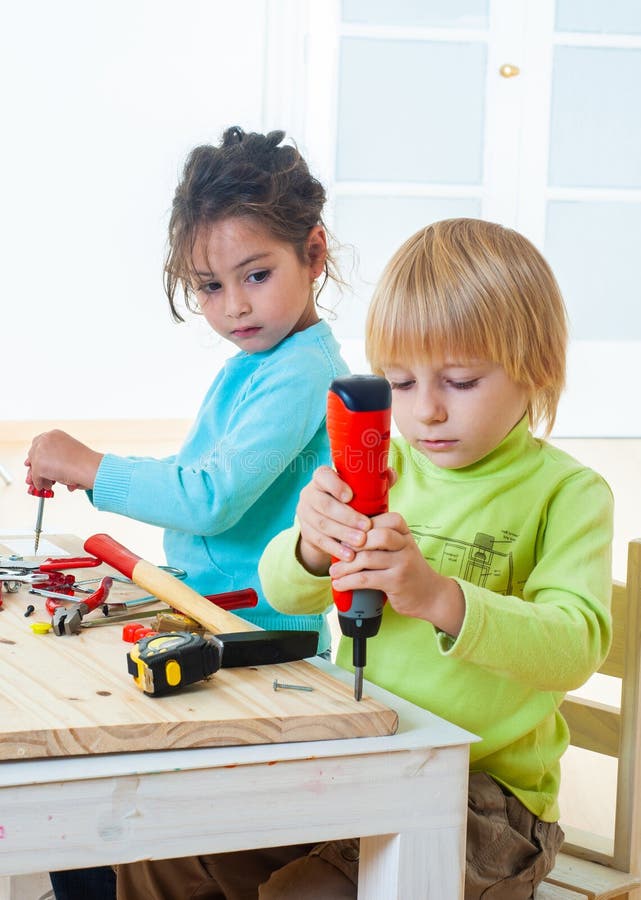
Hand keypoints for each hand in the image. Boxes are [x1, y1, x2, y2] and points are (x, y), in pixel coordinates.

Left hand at [25, 430, 103, 491]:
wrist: (90, 467)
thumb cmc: (86, 463)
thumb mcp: (69, 455)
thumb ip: (56, 460)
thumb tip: (45, 472)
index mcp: (55, 434)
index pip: (39, 442)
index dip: (38, 454)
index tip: (35, 463)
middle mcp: (46, 439)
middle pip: (32, 453)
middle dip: (35, 466)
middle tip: (37, 477)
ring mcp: (41, 451)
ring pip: (33, 466)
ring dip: (38, 476)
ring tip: (48, 484)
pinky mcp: (39, 465)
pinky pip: (35, 478)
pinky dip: (40, 484)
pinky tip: (48, 486)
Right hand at [295, 465, 371, 574]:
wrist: (326, 521)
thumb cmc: (348, 501)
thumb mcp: (357, 489)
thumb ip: (373, 481)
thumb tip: (391, 474)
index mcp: (322, 478)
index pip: (323, 475)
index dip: (335, 485)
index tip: (351, 496)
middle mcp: (310, 494)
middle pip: (324, 504)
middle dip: (347, 516)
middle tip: (367, 526)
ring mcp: (305, 514)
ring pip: (322, 524)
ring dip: (343, 534)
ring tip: (361, 542)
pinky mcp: (306, 532)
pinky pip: (320, 541)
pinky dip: (336, 549)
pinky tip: (349, 555)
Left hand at [328, 512, 465, 635]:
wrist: (430, 595)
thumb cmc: (407, 568)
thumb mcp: (400, 547)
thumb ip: (381, 537)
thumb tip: (345, 533)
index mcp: (404, 532)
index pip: (383, 518)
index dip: (361, 524)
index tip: (346, 533)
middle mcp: (405, 545)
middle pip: (373, 535)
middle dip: (351, 543)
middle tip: (337, 551)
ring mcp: (402, 563)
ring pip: (366, 558)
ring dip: (344, 566)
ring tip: (334, 571)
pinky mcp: (396, 582)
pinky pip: (366, 578)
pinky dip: (348, 581)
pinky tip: (340, 584)